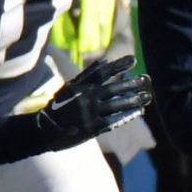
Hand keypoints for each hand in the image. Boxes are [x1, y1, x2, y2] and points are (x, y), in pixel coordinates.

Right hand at [34, 55, 152, 148]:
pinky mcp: (93, 128)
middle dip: (132, 83)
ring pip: (116, 105)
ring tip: (147, 96)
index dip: (119, 65)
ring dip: (133, 100)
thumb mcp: (69, 88)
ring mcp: (90, 113)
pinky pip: (114, 120)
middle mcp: (86, 98)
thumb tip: (104, 60)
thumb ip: (87, 75)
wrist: (45, 131)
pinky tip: (139, 111)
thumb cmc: (59, 107)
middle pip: (114, 89)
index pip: (102, 72)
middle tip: (147, 79)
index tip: (134, 59)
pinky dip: (127, 116)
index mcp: (80, 86)